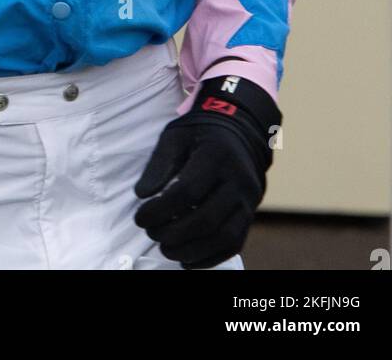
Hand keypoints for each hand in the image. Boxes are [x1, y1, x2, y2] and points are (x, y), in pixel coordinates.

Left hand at [133, 76, 278, 268]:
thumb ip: (159, 164)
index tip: (140, 217)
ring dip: (191, 250)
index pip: (187, 191)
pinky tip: (186, 258)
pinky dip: (209, 258)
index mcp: (217, 155)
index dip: (160, 210)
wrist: (238, 133)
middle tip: (152, 233)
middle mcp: (238, 180)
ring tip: (166, 249)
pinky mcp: (250, 216)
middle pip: (206, 219)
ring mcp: (249, 201)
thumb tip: (142, 195)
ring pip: (224, 237)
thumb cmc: (200, 135)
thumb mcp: (175, 136)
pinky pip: (233, 245)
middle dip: (174, 233)